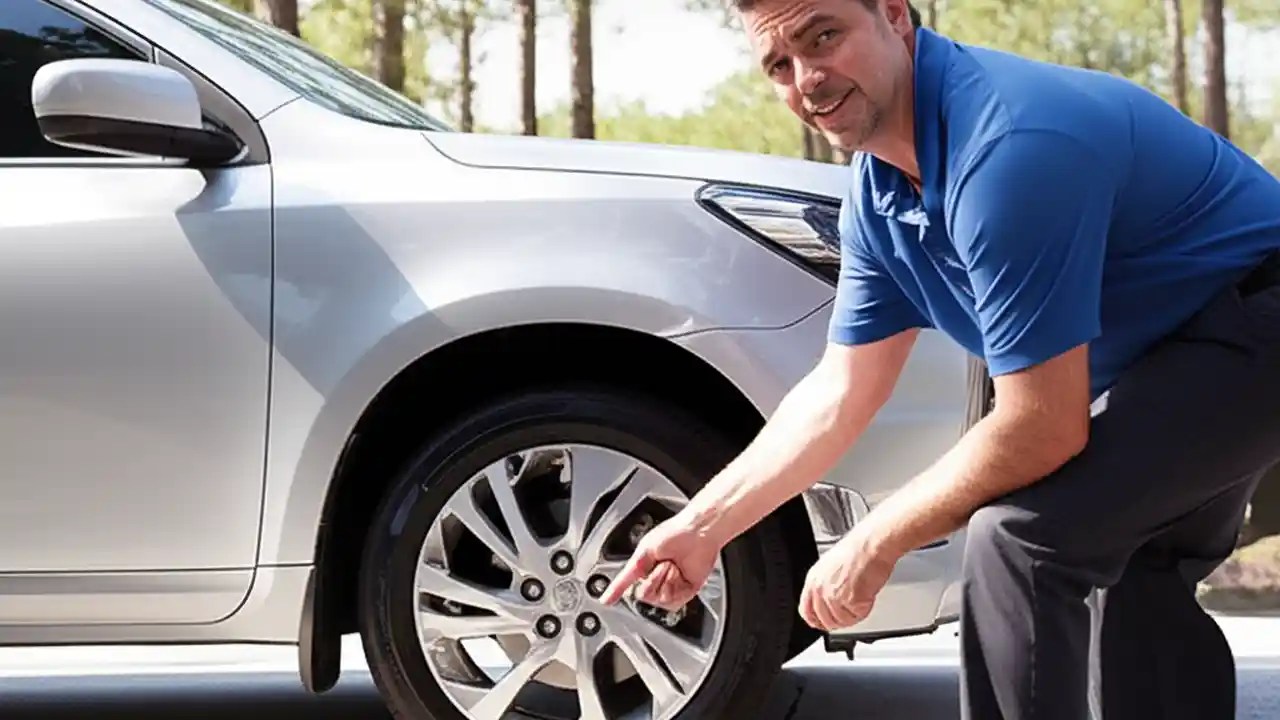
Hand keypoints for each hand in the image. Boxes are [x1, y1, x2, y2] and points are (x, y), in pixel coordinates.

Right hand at [599, 510, 722, 610]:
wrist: (699, 533)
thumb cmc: (674, 534)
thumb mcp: (644, 552)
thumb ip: (627, 574)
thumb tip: (613, 589)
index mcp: (645, 566)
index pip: (628, 584)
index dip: (617, 592)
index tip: (606, 601)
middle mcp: (658, 578)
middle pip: (644, 596)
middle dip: (652, 579)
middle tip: (662, 564)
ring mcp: (672, 586)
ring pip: (658, 600)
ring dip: (665, 580)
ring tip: (673, 565)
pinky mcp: (686, 592)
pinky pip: (673, 601)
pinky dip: (675, 586)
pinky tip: (680, 573)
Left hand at [799, 523, 900, 631]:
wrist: (872, 545)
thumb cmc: (858, 550)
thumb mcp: (831, 567)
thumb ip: (825, 587)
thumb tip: (830, 603)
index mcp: (813, 580)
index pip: (807, 612)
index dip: (818, 621)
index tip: (825, 624)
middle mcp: (819, 589)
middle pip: (825, 621)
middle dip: (840, 620)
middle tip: (852, 610)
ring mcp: (833, 596)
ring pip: (842, 621)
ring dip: (853, 614)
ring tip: (861, 597)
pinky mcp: (849, 600)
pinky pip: (856, 617)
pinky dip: (864, 610)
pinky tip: (867, 596)